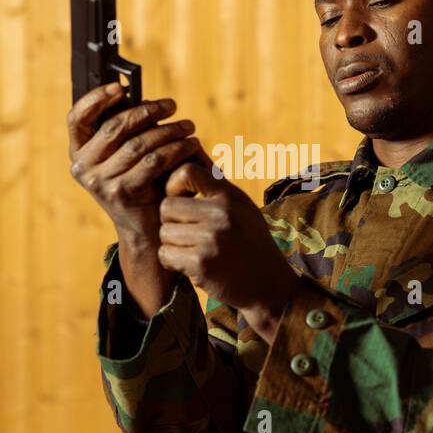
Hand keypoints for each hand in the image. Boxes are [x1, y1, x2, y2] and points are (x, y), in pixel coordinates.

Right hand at [66, 83, 204, 245]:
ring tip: (188, 127)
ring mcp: (100, 182)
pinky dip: (176, 149)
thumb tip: (140, 97)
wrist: (146, 228)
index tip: (120, 87)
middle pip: (115, 126)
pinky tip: (191, 145)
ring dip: (169, 131)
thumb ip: (126, 130)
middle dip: (147, 111)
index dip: (96, 98)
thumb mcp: (126, 155)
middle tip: (171, 106)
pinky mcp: (123, 192)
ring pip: (139, 143)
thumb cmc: (140, 183)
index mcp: (78, 153)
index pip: (77, 118)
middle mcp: (83, 167)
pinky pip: (154, 161)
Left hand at [157, 161, 302, 343]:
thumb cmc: (249, 240)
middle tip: (186, 232)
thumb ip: (214, 182)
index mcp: (229, 195)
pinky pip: (166, 255)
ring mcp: (211, 239)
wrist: (268, 284)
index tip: (179, 198)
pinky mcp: (202, 263)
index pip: (186, 172)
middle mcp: (221, 214)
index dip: (173, 184)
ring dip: (172, 244)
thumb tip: (191, 147)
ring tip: (193, 250)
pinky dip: (173, 262)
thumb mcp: (239, 205)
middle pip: (167, 206)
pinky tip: (191, 264)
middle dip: (170, 221)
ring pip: (164, 233)